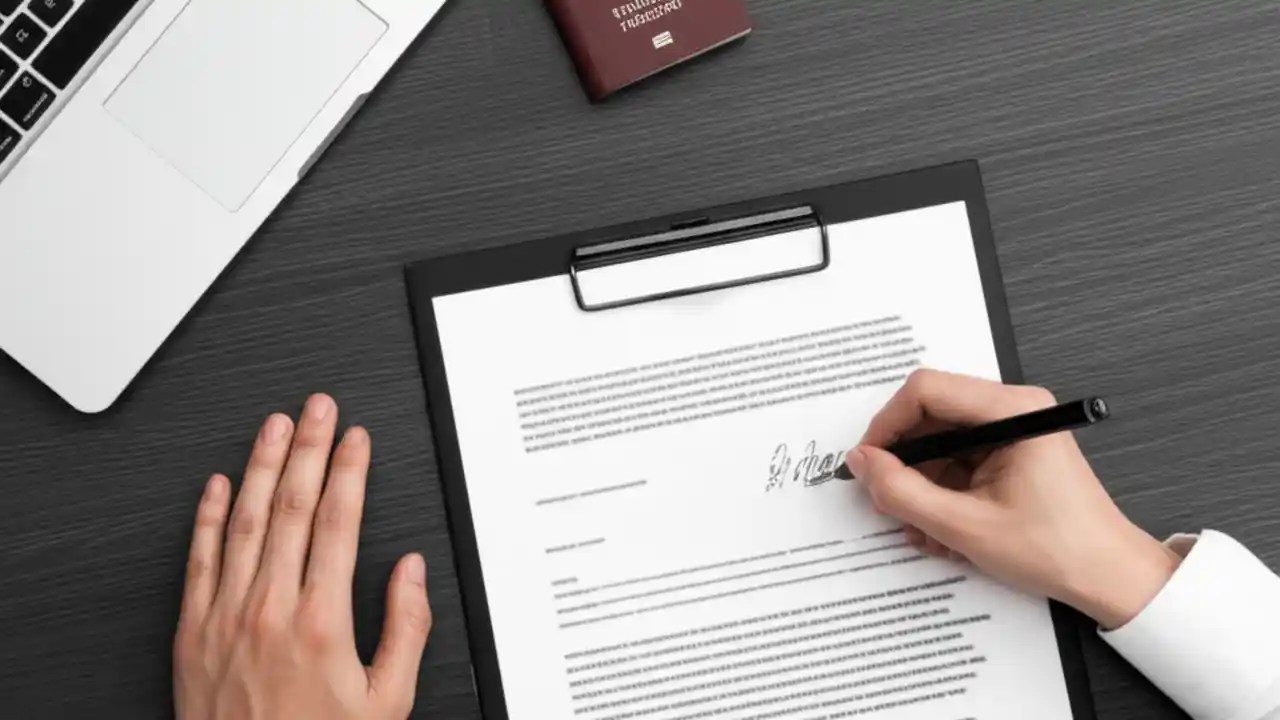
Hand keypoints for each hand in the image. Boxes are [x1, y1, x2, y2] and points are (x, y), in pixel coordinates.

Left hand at [174, 394, 431, 719]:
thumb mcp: (388, 700)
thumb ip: (406, 629)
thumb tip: (411, 572)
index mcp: (323, 621)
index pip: (337, 521)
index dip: (348, 470)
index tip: (355, 439)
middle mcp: (270, 609)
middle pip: (291, 506)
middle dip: (308, 447)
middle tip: (317, 407)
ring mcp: (226, 616)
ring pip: (244, 521)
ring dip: (260, 465)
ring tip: (273, 426)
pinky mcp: (193, 632)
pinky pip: (199, 560)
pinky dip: (207, 517)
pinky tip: (217, 485)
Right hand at [846, 370, 1180, 628]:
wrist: (1109, 578)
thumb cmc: (1059, 550)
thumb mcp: (965, 526)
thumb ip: (903, 492)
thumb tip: (863, 464)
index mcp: (1014, 410)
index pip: (926, 390)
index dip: (888, 424)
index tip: (868, 461)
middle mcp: (1014, 410)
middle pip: (930, 415)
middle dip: (904, 462)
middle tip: (888, 499)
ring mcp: (1012, 432)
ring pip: (939, 442)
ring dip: (921, 485)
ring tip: (922, 528)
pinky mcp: (1009, 454)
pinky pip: (957, 462)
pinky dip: (941, 494)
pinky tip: (942, 530)